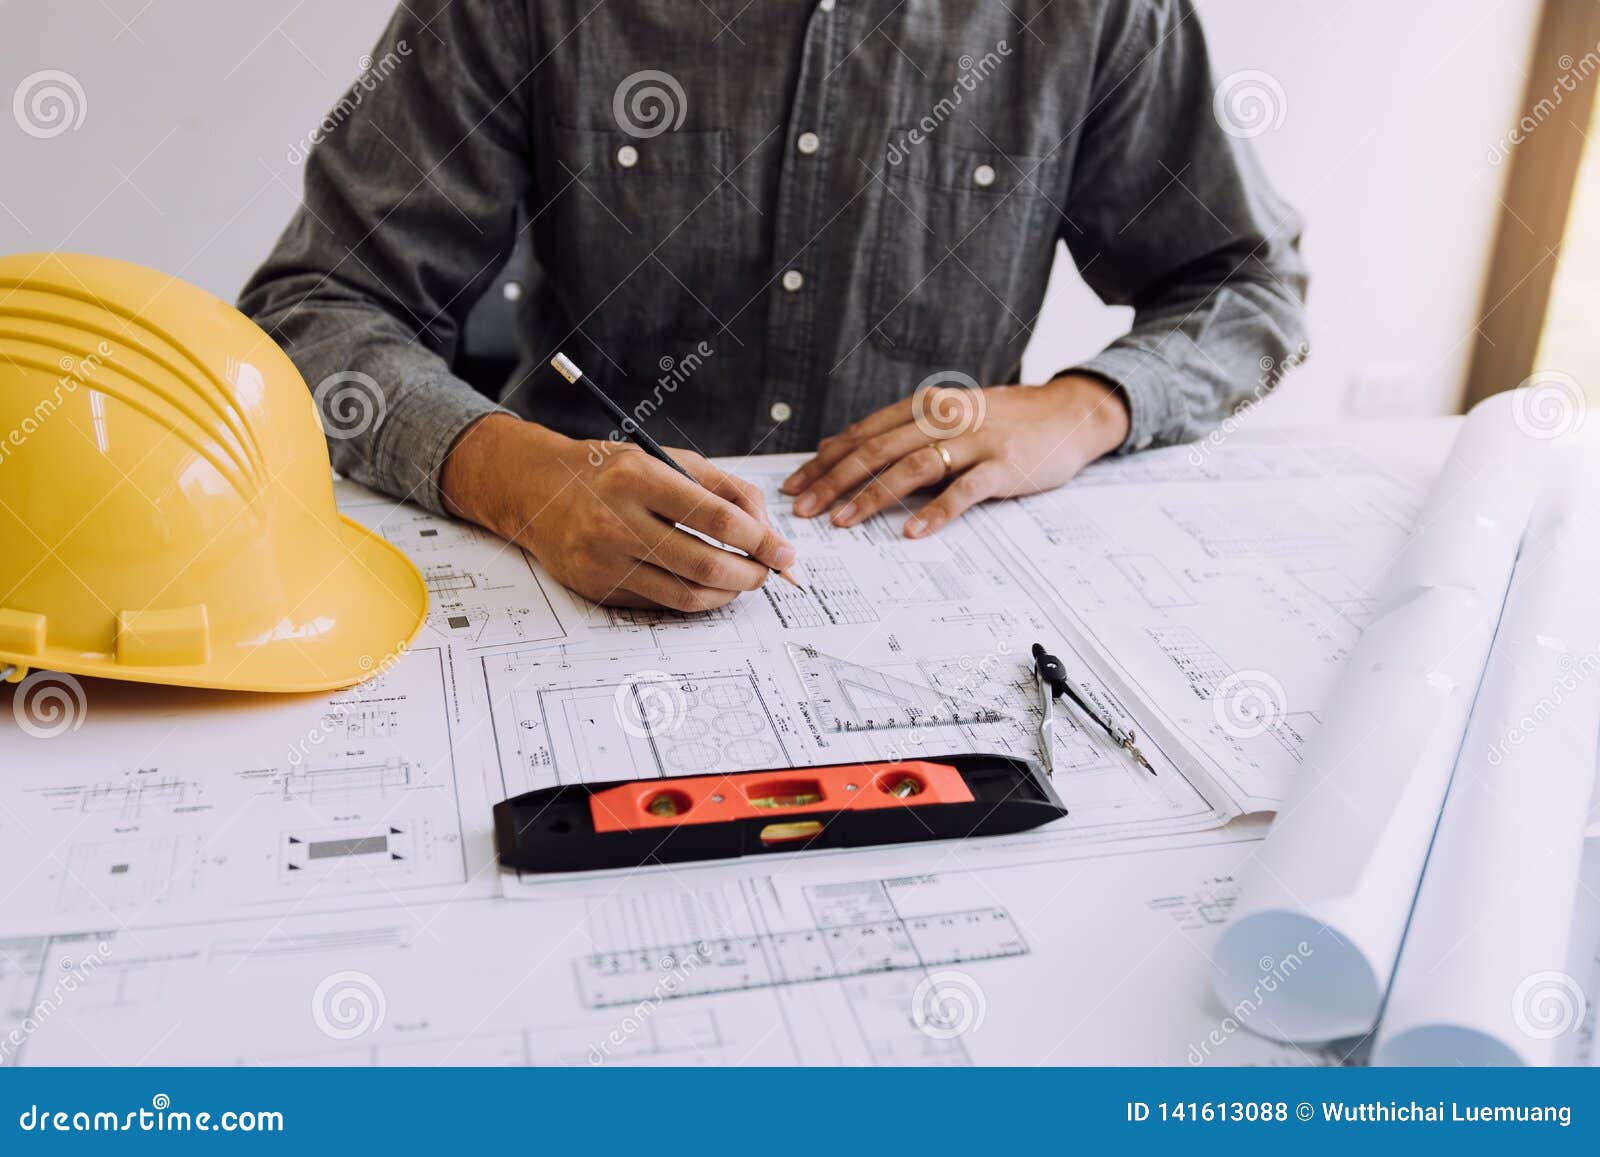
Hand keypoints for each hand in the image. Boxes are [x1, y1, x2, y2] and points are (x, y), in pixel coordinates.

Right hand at [441, 415, 796, 610]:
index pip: (717, 519)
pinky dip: (695, 599)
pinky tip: (707, 587)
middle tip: (769, 572)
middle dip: (752, 574)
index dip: (761, 540)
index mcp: (638, 477)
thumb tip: (769, 532)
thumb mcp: (668, 459)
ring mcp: (604, 560)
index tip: (785, 552)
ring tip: (743, 581)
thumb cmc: (614, 472)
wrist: (539, 491)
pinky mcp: (598, 588)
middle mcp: (616, 520)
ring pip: (687, 595)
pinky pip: (662, 604)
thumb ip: (725, 488)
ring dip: (728, 595)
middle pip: (706, 565)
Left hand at [781, 375, 1130, 536]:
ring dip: (872, 496)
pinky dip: (936, 512)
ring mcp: (975, 441)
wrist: (1068, 414)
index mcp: (925, 407)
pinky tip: (911, 532)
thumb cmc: (1002, 423)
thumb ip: (895, 431)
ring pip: (911, 467)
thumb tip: (834, 445)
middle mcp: (943, 419)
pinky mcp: (1003, 466)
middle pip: (877, 449)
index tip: (794, 486)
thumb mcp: (944, 418)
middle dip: (834, 481)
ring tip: (843, 521)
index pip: (864, 434)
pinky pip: (963, 491)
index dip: (825, 460)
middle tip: (804, 510)